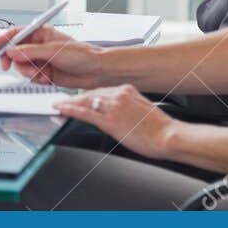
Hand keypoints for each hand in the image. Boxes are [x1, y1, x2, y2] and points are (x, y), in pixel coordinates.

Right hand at [0, 25, 109, 87]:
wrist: (96, 71)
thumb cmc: (81, 54)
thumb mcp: (53, 51)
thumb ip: (30, 52)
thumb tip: (12, 52)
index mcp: (40, 33)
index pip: (15, 34)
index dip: (2, 41)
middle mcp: (38, 46)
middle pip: (15, 52)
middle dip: (15, 61)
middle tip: (9, 66)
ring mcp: (41, 59)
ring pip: (22, 66)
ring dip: (28, 72)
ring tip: (41, 73)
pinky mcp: (45, 72)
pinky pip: (31, 77)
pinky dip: (36, 79)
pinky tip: (47, 78)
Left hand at [56, 85, 178, 161]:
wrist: (169, 136)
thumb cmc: (161, 129)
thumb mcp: (143, 112)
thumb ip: (129, 108)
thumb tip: (120, 114)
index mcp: (128, 90)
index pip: (102, 91)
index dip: (87, 96)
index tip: (79, 98)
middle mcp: (119, 94)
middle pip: (91, 94)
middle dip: (76, 99)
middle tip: (62, 101)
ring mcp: (113, 106)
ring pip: (85, 101)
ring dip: (69, 103)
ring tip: (57, 105)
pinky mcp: (110, 119)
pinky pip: (85, 113)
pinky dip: (70, 110)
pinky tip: (61, 110)